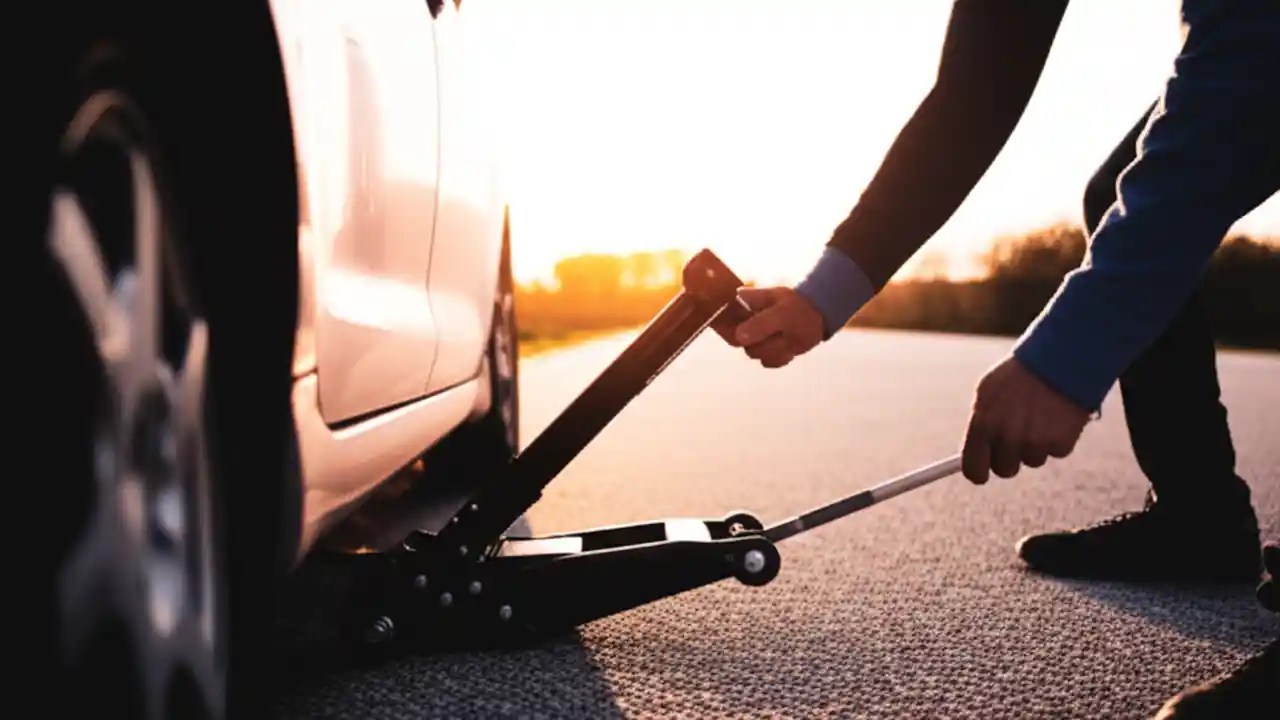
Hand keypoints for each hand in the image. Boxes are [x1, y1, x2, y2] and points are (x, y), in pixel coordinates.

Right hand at [711, 287, 824, 367]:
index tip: (742, 330)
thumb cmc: (799, 307)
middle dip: (762, 340)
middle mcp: (744, 321)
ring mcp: (754, 337)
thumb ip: (760, 324)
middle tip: (779, 330)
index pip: (720, 315)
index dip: (723, 325)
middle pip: (738, 341)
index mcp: (742, 304)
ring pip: (754, 353)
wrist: (820, 317)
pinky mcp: (766, 350)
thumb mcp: (782, 312)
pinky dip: (781, 357)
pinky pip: (767, 362)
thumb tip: (739, 336)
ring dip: (776, 348)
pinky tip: (790, 346)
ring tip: (788, 335)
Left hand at [961, 355, 1089, 482]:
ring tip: (1040, 416)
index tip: (982, 474)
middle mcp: (1007, 437)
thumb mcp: (988, 392)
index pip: (973, 467)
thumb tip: (970, 454)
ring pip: (1032, 461)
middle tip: (1018, 436)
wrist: (1061, 358)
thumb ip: (979, 423)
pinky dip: (1057, 438)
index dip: (978, 473)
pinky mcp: (1060, 444)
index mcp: (983, 423)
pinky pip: (1055, 452)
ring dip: (1035, 445)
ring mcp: (1034, 443)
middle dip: (1010, 457)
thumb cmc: (1020, 375)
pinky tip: (1057, 416)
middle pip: (1004, 470)